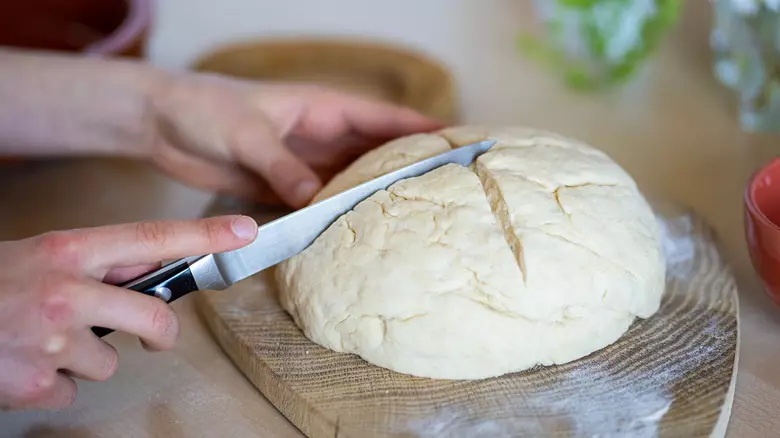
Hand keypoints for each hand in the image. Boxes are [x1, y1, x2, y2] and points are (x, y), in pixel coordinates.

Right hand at [0, 215, 257, 410]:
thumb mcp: (45, 255)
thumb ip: (99, 263)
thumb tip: (156, 268)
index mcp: (69, 250)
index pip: (152, 238)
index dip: (204, 236)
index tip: (246, 232)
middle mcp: (66, 292)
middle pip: (155, 319)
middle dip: (159, 333)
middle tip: (152, 336)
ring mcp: (52, 341)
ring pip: (109, 363)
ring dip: (83, 359)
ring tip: (41, 340)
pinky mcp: (35, 384)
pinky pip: (71, 392)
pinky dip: (53, 384)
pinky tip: (24, 363)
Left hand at [148, 75, 444, 207]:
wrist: (162, 123)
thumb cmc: (205, 108)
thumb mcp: (246, 133)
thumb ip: (282, 166)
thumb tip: (315, 200)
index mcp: (323, 108)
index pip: (385, 119)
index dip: (423, 130)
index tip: (459, 144)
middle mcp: (322, 136)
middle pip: (376, 154)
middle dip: (409, 170)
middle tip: (447, 195)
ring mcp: (305, 164)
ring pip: (351, 183)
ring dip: (374, 199)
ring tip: (410, 222)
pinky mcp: (284, 188)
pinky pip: (321, 204)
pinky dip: (338, 217)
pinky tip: (357, 235)